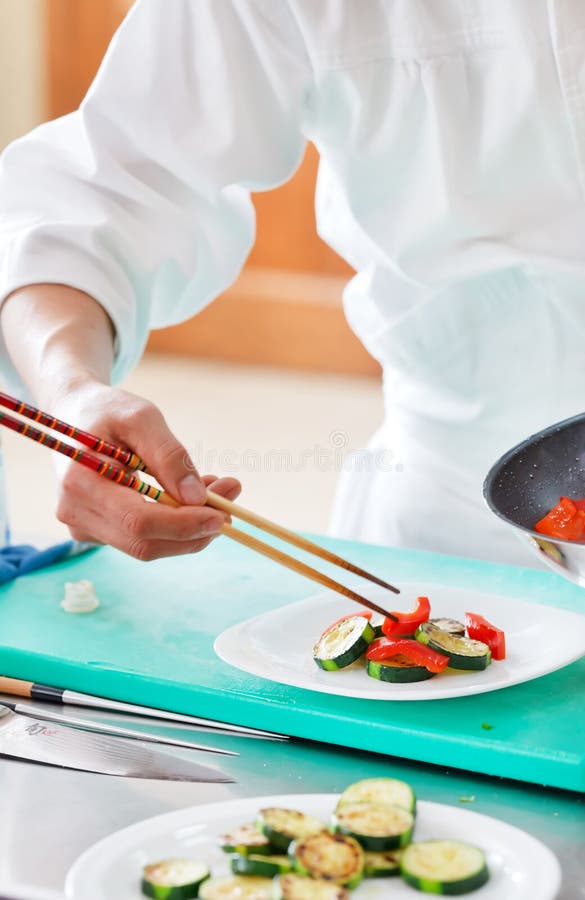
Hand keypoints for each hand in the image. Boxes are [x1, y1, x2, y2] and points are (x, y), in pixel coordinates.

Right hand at [49, 380, 240, 559]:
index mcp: (82, 483)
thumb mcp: (143, 417)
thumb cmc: (109, 410)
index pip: (140, 522)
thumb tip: (197, 499)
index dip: (185, 525)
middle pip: (146, 543)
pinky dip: (175, 524)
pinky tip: (191, 496)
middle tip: (232, 500)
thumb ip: (169, 456)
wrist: (76, 413)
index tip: (223, 514)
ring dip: (191, 527)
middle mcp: (77, 513)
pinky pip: (144, 537)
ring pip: (149, 545)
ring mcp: (85, 527)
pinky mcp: (99, 531)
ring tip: (218, 491)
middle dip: (195, 529)